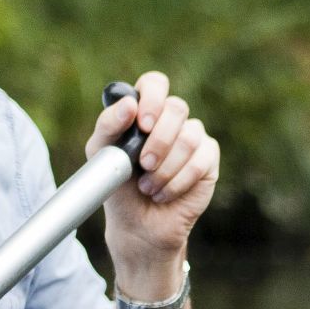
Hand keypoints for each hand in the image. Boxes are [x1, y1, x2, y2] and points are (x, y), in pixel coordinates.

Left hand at [92, 70, 219, 283]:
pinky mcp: (208, 159)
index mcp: (145, 111)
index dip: (152, 98)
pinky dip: (179, 180)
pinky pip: (201, 159)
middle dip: (159, 140)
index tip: (142, 124)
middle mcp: (171, 120)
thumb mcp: (100, 154)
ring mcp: (193, 137)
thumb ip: (108, 125)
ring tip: (149, 186)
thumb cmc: (118, 186)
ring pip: (189, 136)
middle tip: (143, 164)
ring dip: (166, 167)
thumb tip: (129, 104)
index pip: (155, 83)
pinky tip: (166, 193)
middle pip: (176, 108)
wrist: (137, 225)